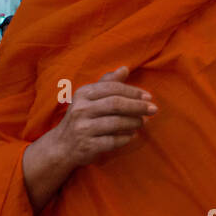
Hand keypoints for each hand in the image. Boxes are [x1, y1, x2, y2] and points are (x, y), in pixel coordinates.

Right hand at [37, 66, 156, 173]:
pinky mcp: (87, 146)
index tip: (149, 97)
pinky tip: (132, 135)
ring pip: (116, 123)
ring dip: (134, 122)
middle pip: (116, 104)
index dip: (133, 92)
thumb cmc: (82, 117)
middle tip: (153, 109)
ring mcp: (82, 129)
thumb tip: (125, 69)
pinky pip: (112, 141)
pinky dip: (126, 138)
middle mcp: (81, 109)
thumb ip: (107, 83)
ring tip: (143, 122)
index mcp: (83, 94)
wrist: (61, 146)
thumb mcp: (89, 97)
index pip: (112, 88)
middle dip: (138, 106)